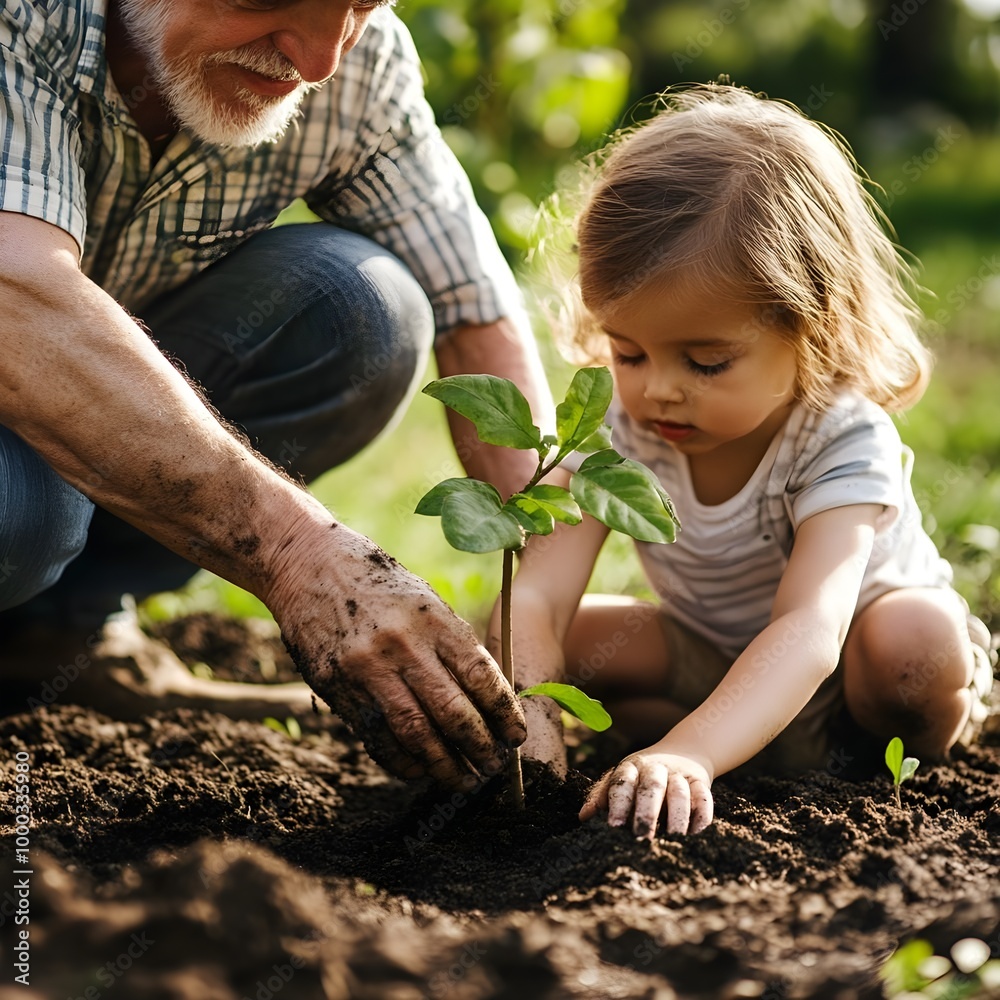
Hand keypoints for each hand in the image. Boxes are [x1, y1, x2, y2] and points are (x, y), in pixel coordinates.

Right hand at [264, 520, 525, 787]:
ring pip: (415, 732)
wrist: (306, 562)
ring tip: (462, 780)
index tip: (515, 736)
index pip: (480, 676)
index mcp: (433, 618)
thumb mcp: (423, 598)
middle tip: (493, 768)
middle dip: (479, 747)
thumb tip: (484, 697)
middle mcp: (402, 645)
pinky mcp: (337, 686)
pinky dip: (401, 760)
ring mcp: (367, 668)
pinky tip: (419, 770)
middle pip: (452, 712)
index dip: (503, 713)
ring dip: (443, 764)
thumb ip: (449, 643)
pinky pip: (375, 736)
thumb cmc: (376, 580)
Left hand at [579, 746, 713, 838]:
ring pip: (680, 793)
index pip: (622, 783)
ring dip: (677, 816)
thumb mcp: (621, 778)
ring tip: (673, 840)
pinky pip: (704, 797)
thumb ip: (602, 796)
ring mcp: (680, 774)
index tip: (613, 826)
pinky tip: (696, 833)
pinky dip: (702, 815)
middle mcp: (656, 768)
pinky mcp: (701, 781)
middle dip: (646, 812)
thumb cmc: (642, 775)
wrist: (683, 751)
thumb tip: (584, 817)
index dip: (618, 804)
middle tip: (641, 838)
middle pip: (652, 787)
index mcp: (631, 767)